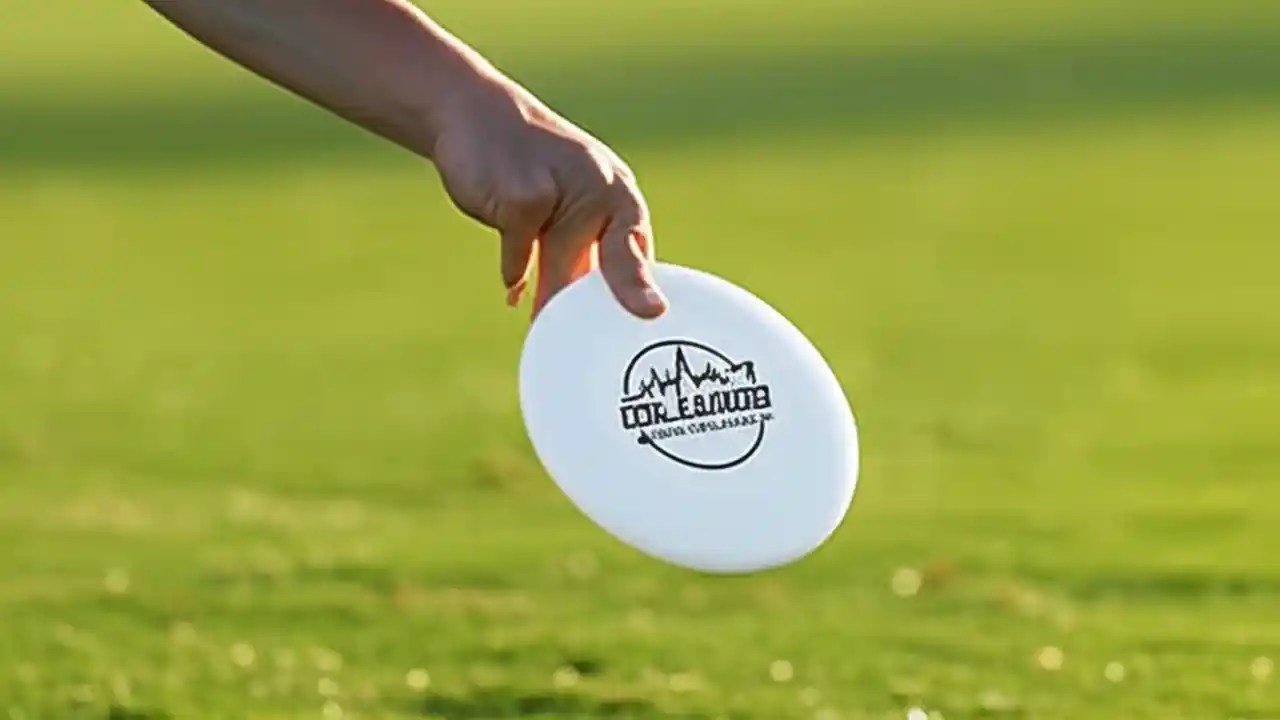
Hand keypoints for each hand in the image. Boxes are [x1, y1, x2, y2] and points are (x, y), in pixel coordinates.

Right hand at [432, 78, 667, 318]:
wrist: (474, 112)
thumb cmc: (527, 167)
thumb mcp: (566, 204)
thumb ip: (586, 249)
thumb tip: (603, 307)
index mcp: (618, 191)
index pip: (637, 246)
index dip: (641, 287)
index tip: (651, 317)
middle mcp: (601, 188)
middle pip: (603, 266)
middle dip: (593, 309)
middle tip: (590, 345)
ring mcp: (564, 193)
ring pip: (563, 269)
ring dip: (554, 304)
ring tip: (550, 335)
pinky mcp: (524, 201)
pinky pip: (520, 259)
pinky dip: (514, 273)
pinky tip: (513, 290)